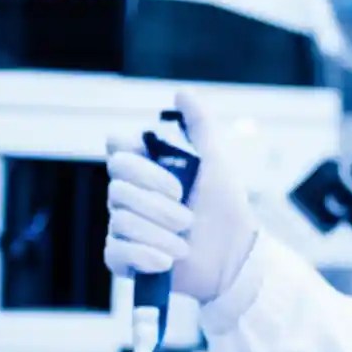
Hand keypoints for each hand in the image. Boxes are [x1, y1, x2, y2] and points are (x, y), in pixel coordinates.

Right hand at [104, 91, 259, 302]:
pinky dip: (146, 254)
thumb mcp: (217, 162)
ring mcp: (123, 226)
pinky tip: (168, 259)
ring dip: (160, 232)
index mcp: (147, 169)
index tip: (173, 177)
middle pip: (117, 187)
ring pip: (120, 220)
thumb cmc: (225, 209)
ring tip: (185, 242)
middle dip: (158, 204)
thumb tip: (182, 93)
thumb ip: (199, 126)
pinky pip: (116, 251)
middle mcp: (129, 195)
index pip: (117, 149)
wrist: (235, 259)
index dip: (140, 163)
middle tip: (188, 216)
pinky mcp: (122, 258)